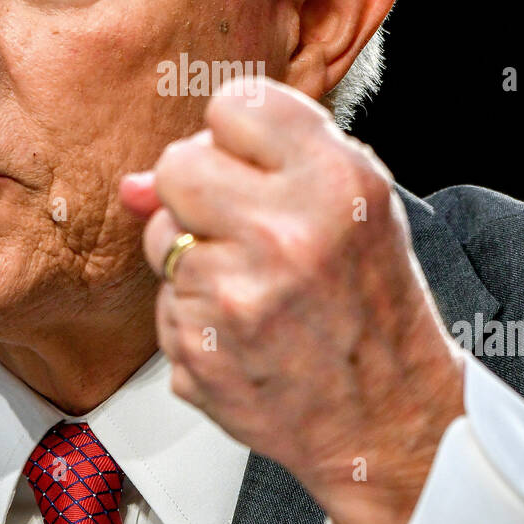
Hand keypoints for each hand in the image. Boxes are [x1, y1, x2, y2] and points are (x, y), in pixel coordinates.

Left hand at [119, 76, 465, 523]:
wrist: (388, 418)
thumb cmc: (372, 306)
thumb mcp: (350, 212)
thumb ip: (258, 169)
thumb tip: (135, 184)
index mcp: (335, 183)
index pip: (234, 104)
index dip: (236, 139)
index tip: (253, 167)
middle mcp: (285, 233)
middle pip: (177, 165)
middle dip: (197, 193)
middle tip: (240, 228)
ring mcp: (237, 296)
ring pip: (159, 237)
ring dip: (193, 258)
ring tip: (253, 287)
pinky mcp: (200, 350)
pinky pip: (164, 302)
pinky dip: (194, 316)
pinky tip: (244, 332)